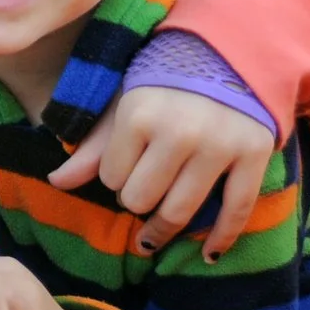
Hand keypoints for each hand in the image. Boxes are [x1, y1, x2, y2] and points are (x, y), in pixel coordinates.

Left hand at [47, 86, 275, 257]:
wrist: (227, 54)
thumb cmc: (164, 83)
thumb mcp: (124, 105)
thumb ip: (93, 147)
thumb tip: (56, 183)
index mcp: (139, 115)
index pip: (111, 178)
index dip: (116, 176)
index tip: (127, 163)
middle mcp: (179, 131)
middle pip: (141, 200)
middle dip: (137, 199)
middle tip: (144, 189)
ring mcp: (219, 144)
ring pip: (181, 211)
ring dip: (164, 227)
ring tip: (154, 233)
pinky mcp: (253, 153)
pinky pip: (236, 209)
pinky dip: (221, 238)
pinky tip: (208, 254)